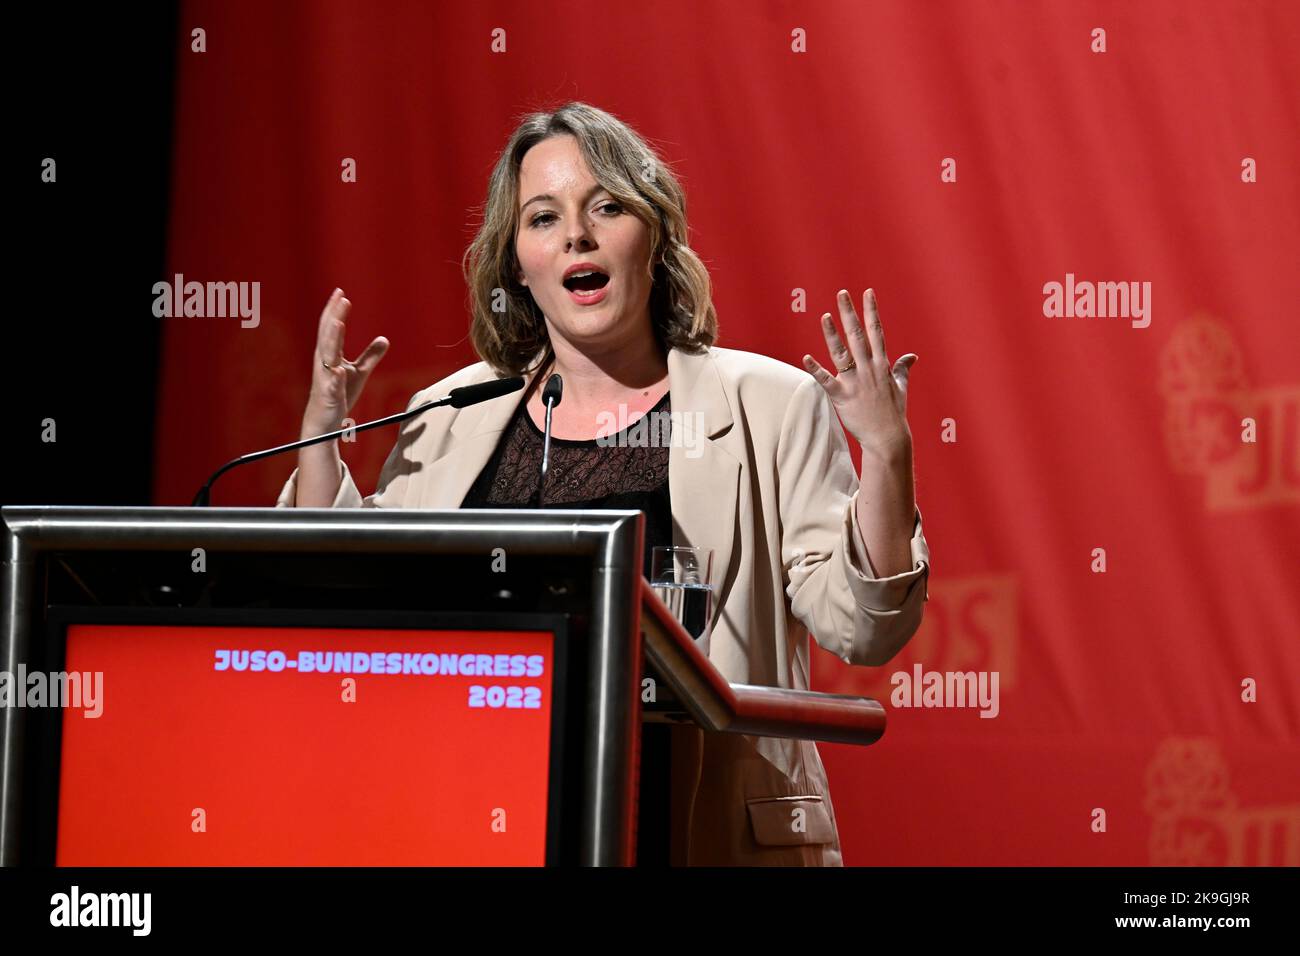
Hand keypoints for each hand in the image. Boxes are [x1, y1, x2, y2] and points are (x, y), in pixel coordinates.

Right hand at [303, 288, 388, 435]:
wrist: (324, 420)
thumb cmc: (339, 393)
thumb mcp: (359, 372)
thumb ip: (371, 355)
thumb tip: (385, 339)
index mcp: (329, 354)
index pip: (331, 327)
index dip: (335, 310)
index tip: (340, 292)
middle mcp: (324, 361)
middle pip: (328, 334)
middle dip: (334, 316)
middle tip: (341, 298)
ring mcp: (325, 377)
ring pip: (327, 354)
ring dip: (332, 339)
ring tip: (338, 322)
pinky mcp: (330, 394)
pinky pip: (332, 383)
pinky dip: (335, 375)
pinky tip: (339, 369)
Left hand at [802, 288, 916, 456]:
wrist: (888, 438)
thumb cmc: (894, 413)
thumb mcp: (901, 388)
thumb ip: (903, 370)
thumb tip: (912, 357)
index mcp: (882, 365)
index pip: (876, 332)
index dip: (871, 311)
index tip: (867, 293)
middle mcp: (869, 369)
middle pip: (858, 336)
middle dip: (850, 313)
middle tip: (842, 294)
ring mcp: (856, 382)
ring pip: (842, 353)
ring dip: (832, 334)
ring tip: (825, 316)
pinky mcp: (843, 397)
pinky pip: (826, 381)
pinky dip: (816, 369)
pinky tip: (805, 357)